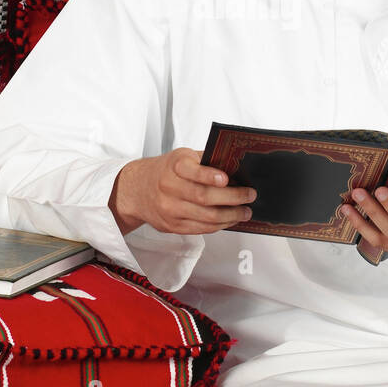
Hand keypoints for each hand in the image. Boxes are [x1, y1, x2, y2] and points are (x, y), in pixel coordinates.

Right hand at [109, 147, 256, 235]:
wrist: (138, 189)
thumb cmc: (168, 170)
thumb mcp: (183, 157)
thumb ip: (206, 161)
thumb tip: (237, 169)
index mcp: (173, 166)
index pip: (191, 171)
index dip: (209, 176)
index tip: (226, 179)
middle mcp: (168, 188)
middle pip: (204, 197)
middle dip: (232, 198)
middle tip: (250, 196)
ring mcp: (169, 210)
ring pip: (206, 217)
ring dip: (231, 216)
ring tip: (245, 212)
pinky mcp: (172, 226)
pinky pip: (201, 229)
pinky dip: (220, 225)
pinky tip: (230, 219)